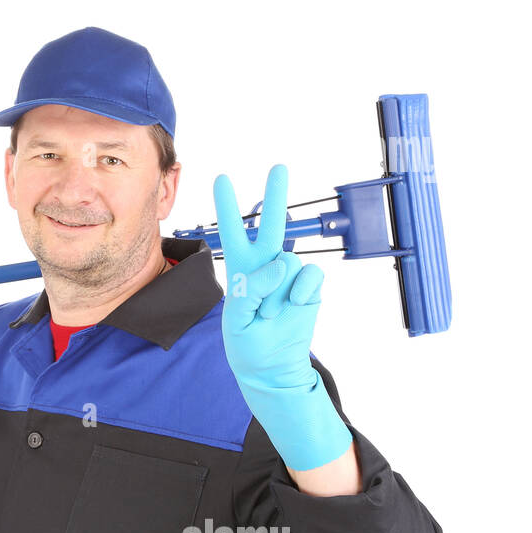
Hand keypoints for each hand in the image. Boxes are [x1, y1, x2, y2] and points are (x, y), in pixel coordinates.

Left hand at [213, 164, 321, 391]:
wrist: (273, 365)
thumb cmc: (247, 342)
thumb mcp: (237, 318)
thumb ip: (252, 289)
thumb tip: (280, 264)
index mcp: (240, 269)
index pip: (232, 233)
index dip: (226, 207)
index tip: (222, 178)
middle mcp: (265, 265)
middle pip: (272, 225)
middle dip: (275, 195)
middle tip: (279, 167)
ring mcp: (289, 274)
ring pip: (288, 260)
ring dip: (279, 291)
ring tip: (272, 312)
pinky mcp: (309, 285)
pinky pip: (310, 275)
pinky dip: (301, 292)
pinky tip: (296, 305)